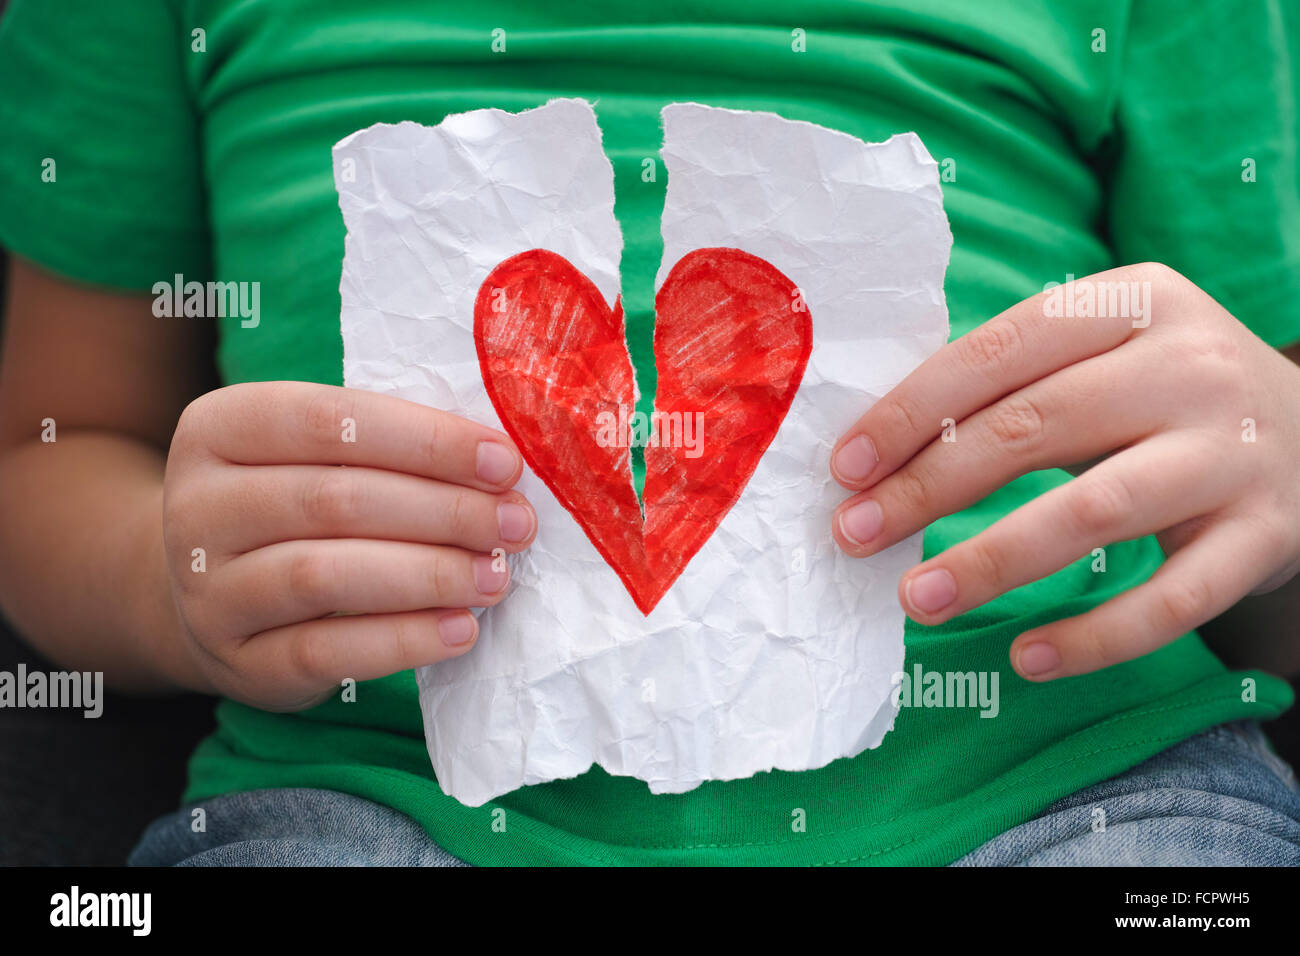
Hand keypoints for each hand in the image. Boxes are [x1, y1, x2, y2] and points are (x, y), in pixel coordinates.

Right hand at [162, 381, 535, 710]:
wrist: (210, 597)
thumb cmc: (295, 506)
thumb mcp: (319, 456)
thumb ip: (390, 446)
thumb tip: (498, 464)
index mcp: (221, 427)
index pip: (331, 420)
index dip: (428, 441)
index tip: (504, 464)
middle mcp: (197, 504)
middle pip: (336, 500)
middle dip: (444, 511)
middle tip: (516, 525)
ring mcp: (206, 589)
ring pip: (326, 575)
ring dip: (428, 575)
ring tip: (496, 577)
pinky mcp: (235, 659)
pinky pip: (326, 651)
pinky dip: (403, 639)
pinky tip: (460, 629)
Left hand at [829, 263, 1299, 680]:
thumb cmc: (1162, 393)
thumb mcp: (1103, 351)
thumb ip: (1011, 383)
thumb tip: (878, 454)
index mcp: (1136, 301)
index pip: (1000, 350)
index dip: (911, 411)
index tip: (845, 468)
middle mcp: (1191, 365)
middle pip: (1035, 428)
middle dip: (929, 488)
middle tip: (855, 536)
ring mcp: (1234, 451)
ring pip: (1096, 510)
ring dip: (992, 561)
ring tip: (918, 599)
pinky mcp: (1268, 534)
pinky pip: (1171, 599)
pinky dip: (1094, 637)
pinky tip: (1026, 657)